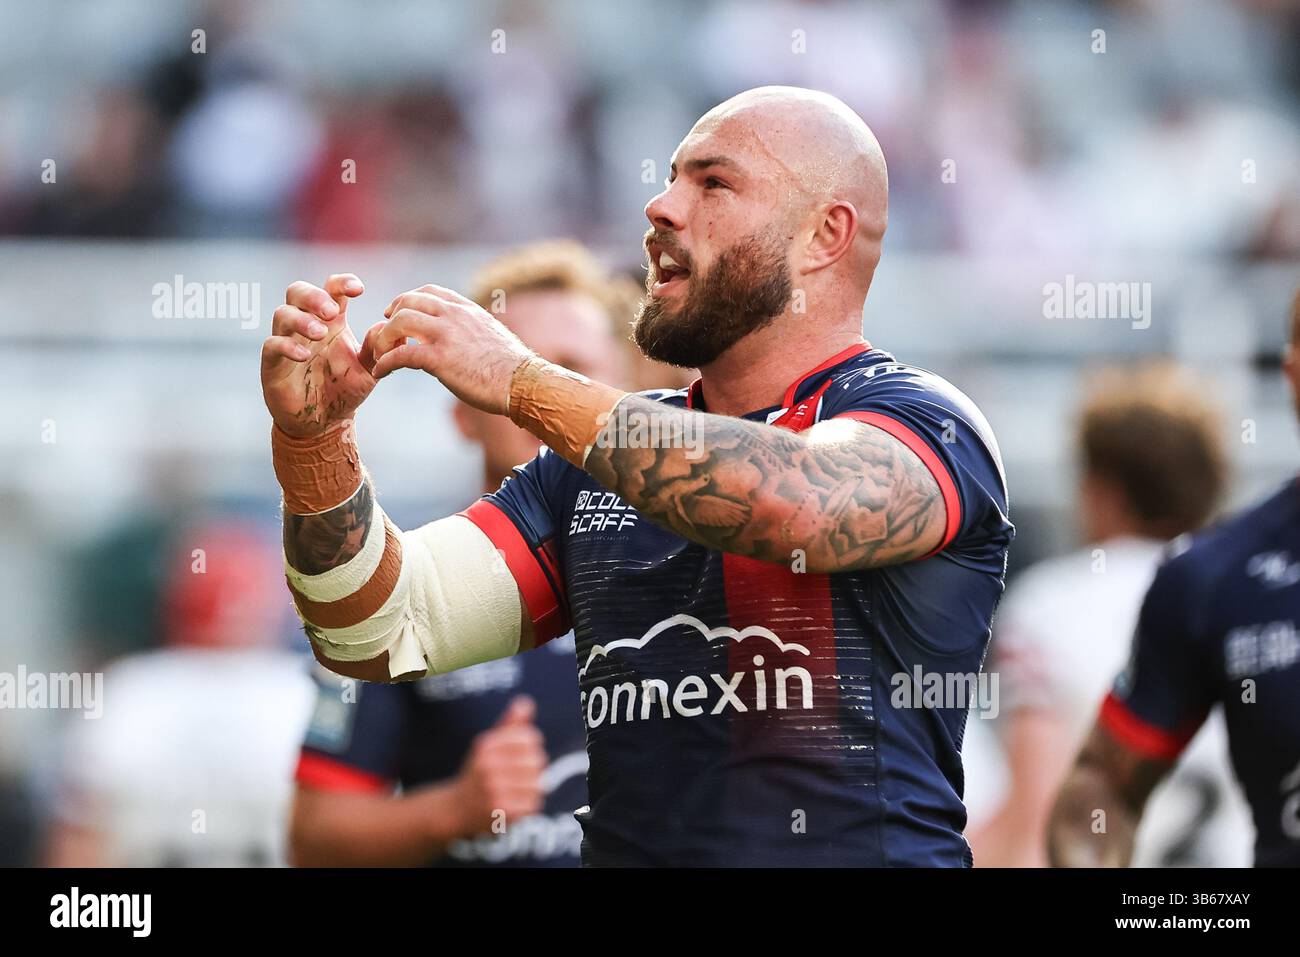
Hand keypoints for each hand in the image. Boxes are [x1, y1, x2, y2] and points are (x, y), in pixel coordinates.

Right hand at [261, 274, 374, 437]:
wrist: (325, 421)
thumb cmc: (345, 389)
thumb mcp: (369, 370)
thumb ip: (377, 349)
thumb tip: (386, 328)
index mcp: (332, 321)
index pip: (331, 288)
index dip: (342, 282)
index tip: (358, 289)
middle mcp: (306, 325)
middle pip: (298, 291)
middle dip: (314, 296)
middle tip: (331, 311)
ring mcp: (287, 341)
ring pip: (282, 314)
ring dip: (301, 320)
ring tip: (320, 333)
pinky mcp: (273, 363)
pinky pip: (272, 345)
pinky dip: (286, 346)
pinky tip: (304, 356)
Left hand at [363, 284, 534, 414]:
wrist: (523, 382)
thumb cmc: (512, 367)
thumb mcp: (492, 335)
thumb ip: (474, 328)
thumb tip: (471, 336)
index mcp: (467, 310)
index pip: (430, 291)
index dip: (408, 299)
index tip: (399, 311)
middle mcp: (454, 316)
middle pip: (409, 301)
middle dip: (391, 314)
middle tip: (385, 331)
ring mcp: (446, 335)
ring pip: (400, 321)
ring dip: (384, 336)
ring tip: (381, 352)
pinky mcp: (440, 359)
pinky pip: (401, 354)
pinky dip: (385, 362)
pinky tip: (380, 371)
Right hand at [449, 696, 545, 835]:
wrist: (456, 809)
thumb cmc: (478, 771)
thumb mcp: (489, 744)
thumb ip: (509, 724)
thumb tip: (526, 702)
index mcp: (486, 745)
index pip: (529, 737)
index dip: (531, 745)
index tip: (522, 752)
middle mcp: (488, 766)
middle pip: (537, 760)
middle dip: (533, 767)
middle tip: (520, 774)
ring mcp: (494, 790)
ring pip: (538, 783)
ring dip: (532, 787)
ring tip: (518, 789)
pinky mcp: (502, 811)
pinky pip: (533, 803)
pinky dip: (529, 804)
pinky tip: (516, 803)